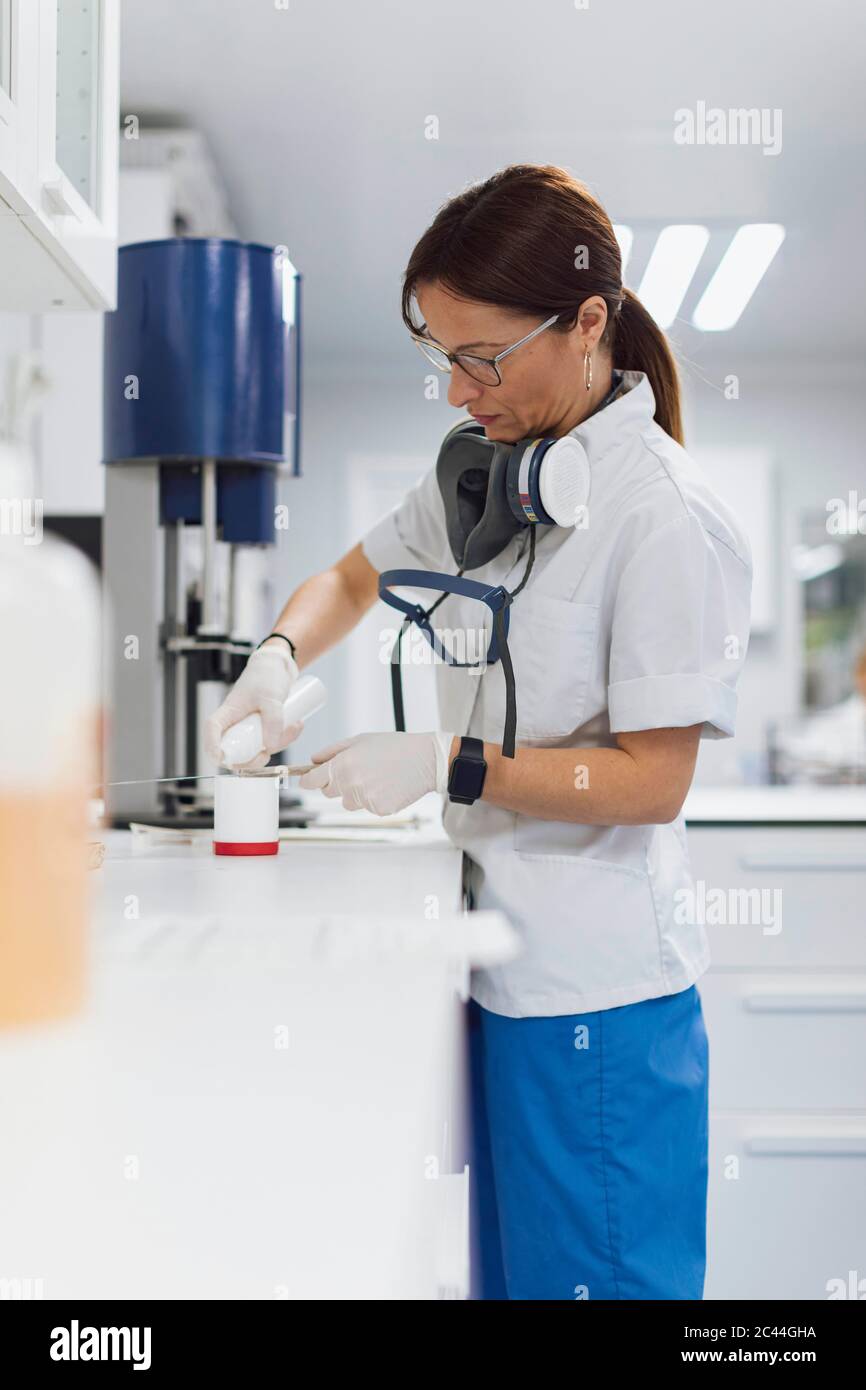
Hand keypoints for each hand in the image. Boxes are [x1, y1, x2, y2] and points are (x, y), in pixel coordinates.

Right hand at [204, 644, 302, 769]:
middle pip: (233, 752)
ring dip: (279, 745)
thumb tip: (269, 747)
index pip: (212, 730)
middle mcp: (235, 724)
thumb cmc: (267, 676)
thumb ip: (273, 720)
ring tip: (295, 725)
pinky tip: (297, 724)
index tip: (220, 758)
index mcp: (228, 712)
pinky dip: (286, 739)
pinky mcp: (263, 730)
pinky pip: (272, 743)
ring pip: (257, 751)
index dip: (212, 746)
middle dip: (252, 760)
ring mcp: (249, 729)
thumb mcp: (272, 697)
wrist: (280, 667)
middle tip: (267, 755)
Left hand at [299, 732, 455, 814]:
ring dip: (356, 793)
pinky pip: (367, 808)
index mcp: (342, 764)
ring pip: (348, 802)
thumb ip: (332, 751)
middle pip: (328, 793)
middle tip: (357, 771)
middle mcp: (350, 783)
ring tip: (377, 777)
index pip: (312, 780)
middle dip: (336, 784)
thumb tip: (314, 761)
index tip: (307, 780)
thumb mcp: (360, 740)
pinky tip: (387, 786)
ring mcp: (364, 799)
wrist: (425, 760)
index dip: (308, 780)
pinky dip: (374, 800)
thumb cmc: (394, 747)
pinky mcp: (378, 810)